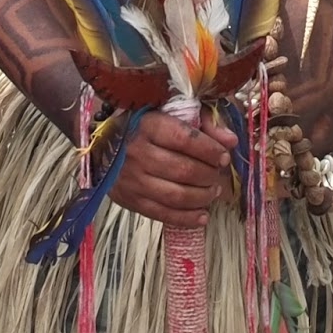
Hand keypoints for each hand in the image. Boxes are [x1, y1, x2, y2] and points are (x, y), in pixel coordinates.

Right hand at [109, 106, 237, 227]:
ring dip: (202, 197)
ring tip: (213, 192)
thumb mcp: (170, 113)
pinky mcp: (130, 200)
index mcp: (148, 125)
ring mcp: (132, 179)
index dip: (210, 150)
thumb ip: (203, 123)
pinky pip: (162, 214)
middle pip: (184, 170)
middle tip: (218, 175)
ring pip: (176, 196)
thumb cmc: (143, 126)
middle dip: (209, 175)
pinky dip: (187, 219)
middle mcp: (138, 153)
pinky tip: (202, 216)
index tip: (223, 156)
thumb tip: (231, 140)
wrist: (101, 147)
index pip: (186, 139)